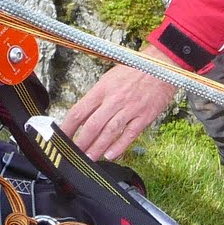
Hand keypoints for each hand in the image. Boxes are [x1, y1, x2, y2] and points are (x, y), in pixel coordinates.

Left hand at [60, 45, 179, 159]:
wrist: (162, 66)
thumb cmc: (135, 70)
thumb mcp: (109, 78)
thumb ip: (97, 97)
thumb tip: (84, 116)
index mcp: (102, 89)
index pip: (79, 112)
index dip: (67, 128)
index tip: (61, 138)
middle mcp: (114, 99)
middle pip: (92, 126)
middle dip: (81, 143)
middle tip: (74, 154)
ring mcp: (130, 109)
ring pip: (109, 133)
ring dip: (97, 148)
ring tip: (89, 158)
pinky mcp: (145, 116)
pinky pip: (130, 134)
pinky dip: (119, 146)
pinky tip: (111, 155)